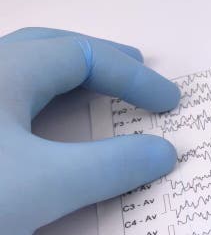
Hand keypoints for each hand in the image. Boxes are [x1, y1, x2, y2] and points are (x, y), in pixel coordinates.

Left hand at [0, 28, 179, 234]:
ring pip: (18, 72)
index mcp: (3, 71)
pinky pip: (3, 99)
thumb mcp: (44, 186)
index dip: (132, 76)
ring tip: (95, 91)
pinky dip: (37, 102)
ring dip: (65, 77)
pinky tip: (37, 125)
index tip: (169, 105)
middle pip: (47, 49)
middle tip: (137, 72)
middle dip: (99, 59)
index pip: (82, 55)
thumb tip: (164, 152)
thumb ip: (111, 166)